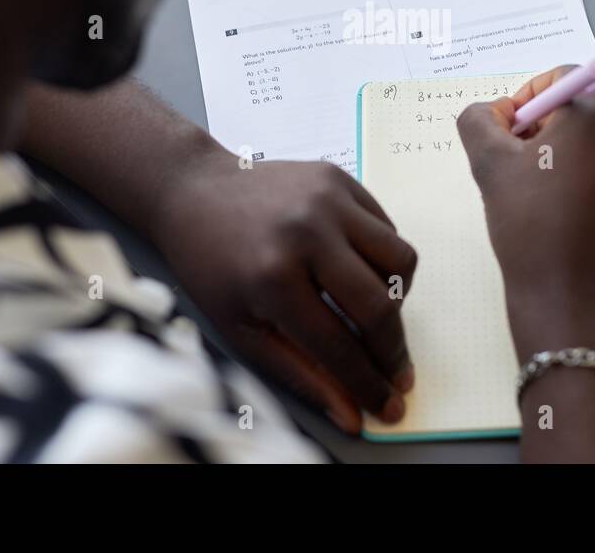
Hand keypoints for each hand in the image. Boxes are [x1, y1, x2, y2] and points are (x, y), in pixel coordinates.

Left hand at [153, 154, 417, 433]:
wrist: (194, 191)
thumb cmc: (212, 266)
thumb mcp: (242, 329)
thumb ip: (301, 374)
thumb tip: (352, 415)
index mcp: (274, 278)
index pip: (340, 346)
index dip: (370, 385)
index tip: (390, 406)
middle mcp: (307, 233)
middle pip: (380, 305)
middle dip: (394, 351)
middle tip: (397, 373)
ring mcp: (328, 200)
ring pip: (400, 261)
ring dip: (397, 299)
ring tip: (376, 314)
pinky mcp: (340, 178)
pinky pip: (387, 228)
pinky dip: (384, 260)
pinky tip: (360, 272)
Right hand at [456, 67, 594, 343]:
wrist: (569, 299)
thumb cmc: (528, 226)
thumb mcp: (489, 165)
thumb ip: (480, 120)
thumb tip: (496, 112)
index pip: (559, 80)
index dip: (525, 101)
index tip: (508, 137)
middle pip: (581, 109)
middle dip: (546, 128)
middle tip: (519, 166)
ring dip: (567, 152)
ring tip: (540, 191)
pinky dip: (590, 176)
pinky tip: (566, 210)